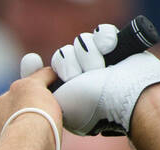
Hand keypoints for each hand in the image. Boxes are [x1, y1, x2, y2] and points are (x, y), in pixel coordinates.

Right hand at [0, 66, 61, 149]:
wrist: (26, 146)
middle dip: (9, 123)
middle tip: (28, 136)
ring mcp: (4, 100)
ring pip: (17, 100)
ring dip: (29, 107)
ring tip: (46, 120)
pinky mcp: (26, 88)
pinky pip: (40, 78)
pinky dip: (48, 80)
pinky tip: (56, 85)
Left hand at [31, 23, 159, 135]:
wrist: (130, 97)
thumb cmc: (95, 106)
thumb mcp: (60, 105)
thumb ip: (42, 88)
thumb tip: (29, 60)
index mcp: (67, 96)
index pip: (43, 76)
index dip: (35, 68)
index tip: (31, 60)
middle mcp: (82, 79)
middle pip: (62, 56)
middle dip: (70, 65)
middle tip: (83, 78)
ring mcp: (99, 63)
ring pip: (79, 43)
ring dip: (89, 56)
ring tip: (100, 70)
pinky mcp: (115, 49)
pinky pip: (99, 32)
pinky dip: (104, 39)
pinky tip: (109, 49)